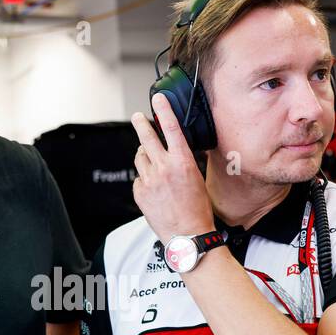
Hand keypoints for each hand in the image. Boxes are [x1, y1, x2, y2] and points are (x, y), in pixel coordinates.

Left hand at [130, 93, 214, 244]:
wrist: (188, 235)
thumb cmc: (198, 210)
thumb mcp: (197, 179)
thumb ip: (182, 163)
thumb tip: (172, 155)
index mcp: (183, 162)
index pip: (172, 129)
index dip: (164, 111)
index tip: (158, 99)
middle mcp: (164, 168)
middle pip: (147, 138)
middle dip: (141, 124)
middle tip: (138, 117)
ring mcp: (149, 180)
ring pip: (140, 158)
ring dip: (145, 157)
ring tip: (153, 164)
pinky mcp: (140, 192)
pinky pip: (139, 179)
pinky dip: (144, 180)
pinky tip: (154, 190)